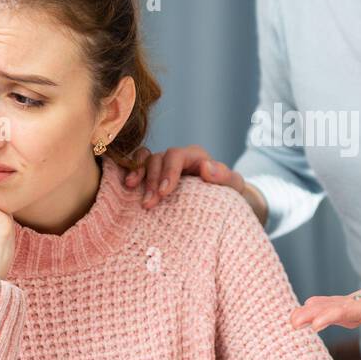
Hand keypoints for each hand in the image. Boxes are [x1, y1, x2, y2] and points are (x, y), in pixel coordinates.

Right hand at [123, 145, 264, 221]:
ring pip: (145, 161)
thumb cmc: (229, 193)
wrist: (222, 202)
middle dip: (152, 180)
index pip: (176, 156)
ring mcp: (164, 165)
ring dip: (139, 175)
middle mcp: (177, 157)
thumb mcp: (233, 185)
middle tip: (148, 204)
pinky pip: (138, 166)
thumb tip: (207, 167)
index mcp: (195, 156)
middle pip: (158, 159)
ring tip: (132, 190)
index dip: (168, 171)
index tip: (165, 192)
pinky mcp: (154, 175)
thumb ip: (225, 176)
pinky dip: (132, 172)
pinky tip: (126, 187)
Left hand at [289, 246, 360, 332]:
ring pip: (350, 309)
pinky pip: (356, 301)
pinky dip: (334, 303)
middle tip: (292, 322)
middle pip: (350, 314)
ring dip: (323, 312)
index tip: (316, 322)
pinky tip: (315, 305)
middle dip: (321, 317)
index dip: (339, 315)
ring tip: (294, 318)